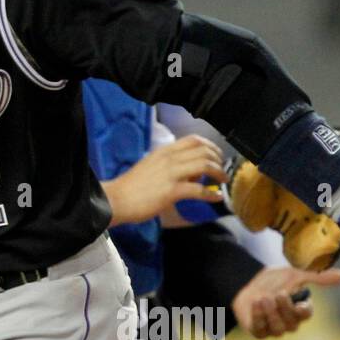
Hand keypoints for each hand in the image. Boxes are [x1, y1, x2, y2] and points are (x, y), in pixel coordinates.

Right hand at [103, 134, 226, 225]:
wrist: (116, 199)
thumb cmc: (132, 185)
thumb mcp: (152, 166)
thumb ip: (171, 165)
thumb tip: (192, 172)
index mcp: (164, 151)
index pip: (194, 139)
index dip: (211, 146)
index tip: (216, 155)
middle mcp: (169, 158)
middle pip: (203, 150)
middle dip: (218, 159)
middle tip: (222, 169)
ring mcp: (171, 174)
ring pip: (205, 165)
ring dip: (218, 173)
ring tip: (223, 181)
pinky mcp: (172, 191)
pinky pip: (199, 190)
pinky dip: (211, 194)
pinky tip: (216, 198)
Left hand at [232, 266, 339, 337]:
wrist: (249, 283)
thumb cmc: (275, 281)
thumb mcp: (294, 275)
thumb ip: (316, 277)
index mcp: (300, 309)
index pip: (306, 314)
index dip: (304, 310)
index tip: (300, 303)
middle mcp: (289, 322)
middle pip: (292, 323)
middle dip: (285, 309)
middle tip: (278, 294)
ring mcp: (274, 328)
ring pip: (278, 329)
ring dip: (271, 314)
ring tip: (264, 298)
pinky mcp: (259, 330)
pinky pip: (260, 330)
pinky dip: (258, 317)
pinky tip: (255, 303)